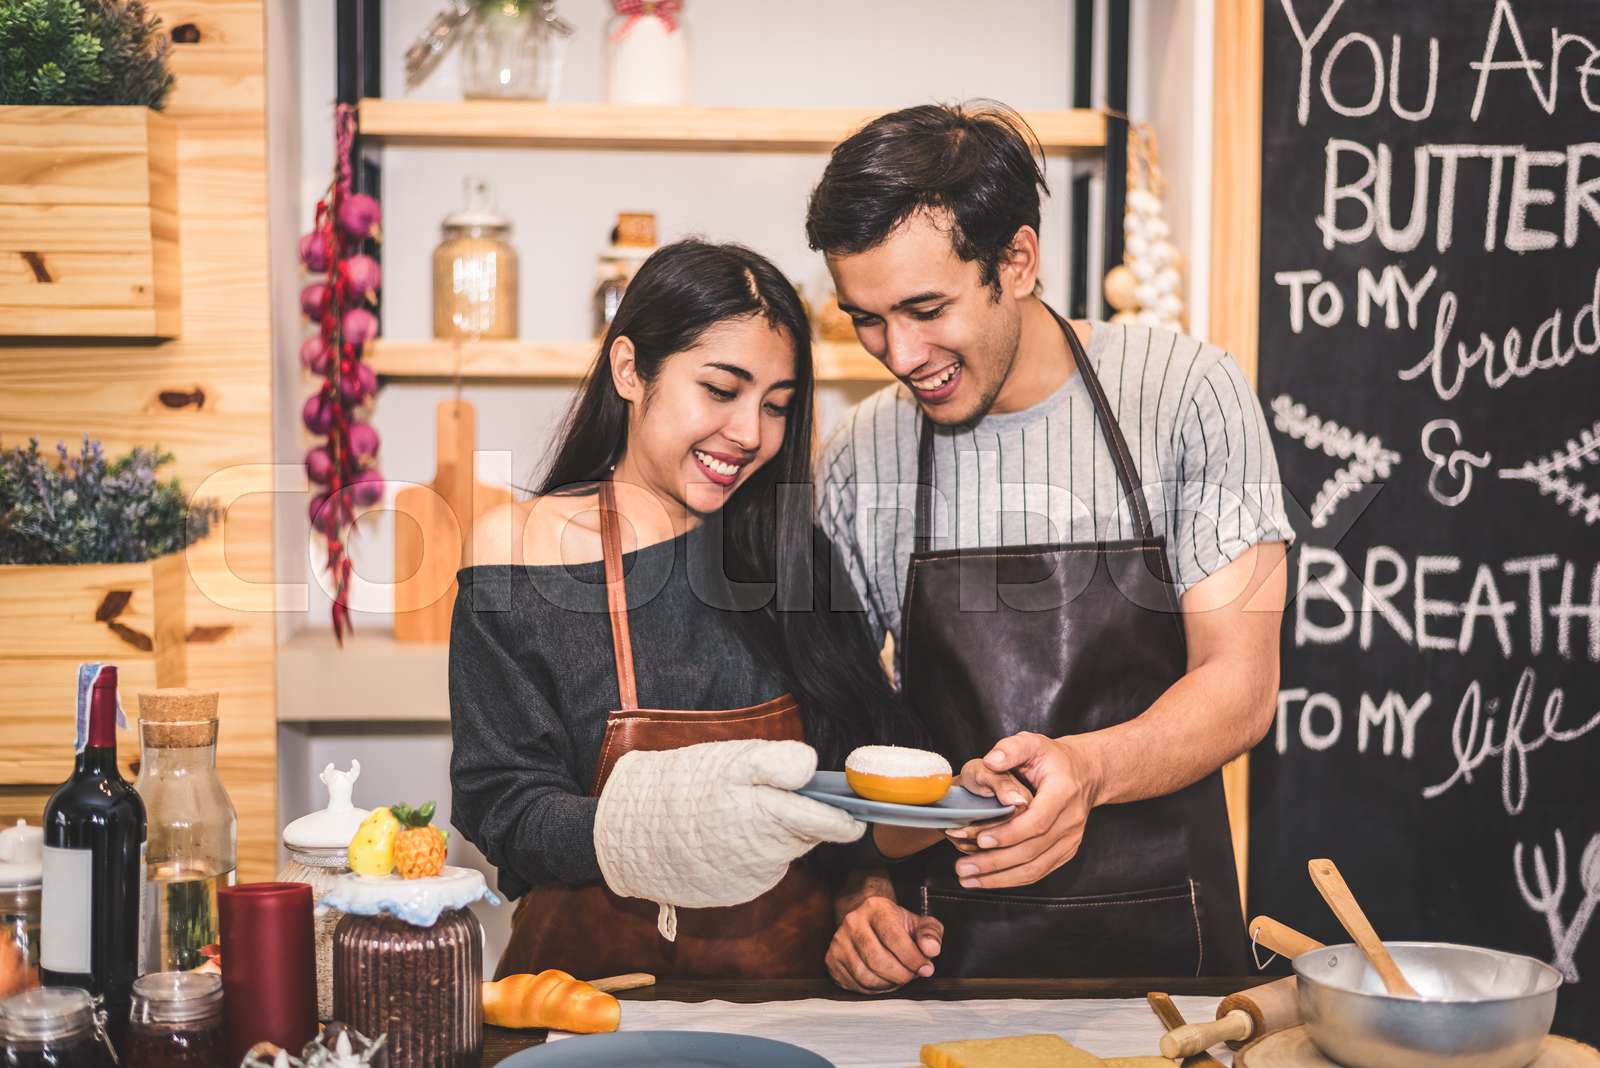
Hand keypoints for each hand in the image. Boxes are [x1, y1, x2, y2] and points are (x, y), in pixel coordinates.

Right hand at [594, 740, 864, 910]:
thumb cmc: (682, 787)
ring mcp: (751, 877)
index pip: (825, 820)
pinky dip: (756, 853)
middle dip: (806, 820)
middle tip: (781, 801)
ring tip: (744, 815)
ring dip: (778, 835)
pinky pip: (761, 869)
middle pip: (807, 836)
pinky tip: (730, 838)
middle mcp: (764, 853)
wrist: (630, 836)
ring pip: (784, 852)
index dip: (844, 817)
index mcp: (765, 814)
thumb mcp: (726, 760)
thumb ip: (775, 762)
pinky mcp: (736, 892)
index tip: (856, 813)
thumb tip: (813, 768)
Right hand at [826, 896, 944, 993]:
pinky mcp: (832, 960)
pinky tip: (883, 980)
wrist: (869, 922)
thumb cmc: (897, 925)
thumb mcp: (919, 924)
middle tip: (912, 976)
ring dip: (888, 984)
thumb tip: (931, 950)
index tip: (926, 968)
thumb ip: (930, 934)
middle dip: (901, 975)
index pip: (894, 938)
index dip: (913, 958)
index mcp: (876, 908)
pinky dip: (874, 989)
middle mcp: (853, 921)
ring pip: (865, 976)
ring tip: (898, 977)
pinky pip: (855, 985)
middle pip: (877, 960)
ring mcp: (839, 941)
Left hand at [949, 732, 1100, 888]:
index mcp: (1062, 793)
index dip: (1009, 833)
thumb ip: (1011, 749)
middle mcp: (1070, 821)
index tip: (982, 840)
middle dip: (995, 861)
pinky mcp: (1065, 852)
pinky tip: (987, 880)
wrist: (1086, 773)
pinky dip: (1011, 880)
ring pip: (1034, 868)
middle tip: (963, 867)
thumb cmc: (1053, 759)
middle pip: (1032, 850)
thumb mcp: (1033, 743)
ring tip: (967, 878)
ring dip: (999, 878)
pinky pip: (1038, 872)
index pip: (1037, 821)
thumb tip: (991, 760)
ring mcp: (1069, 840)